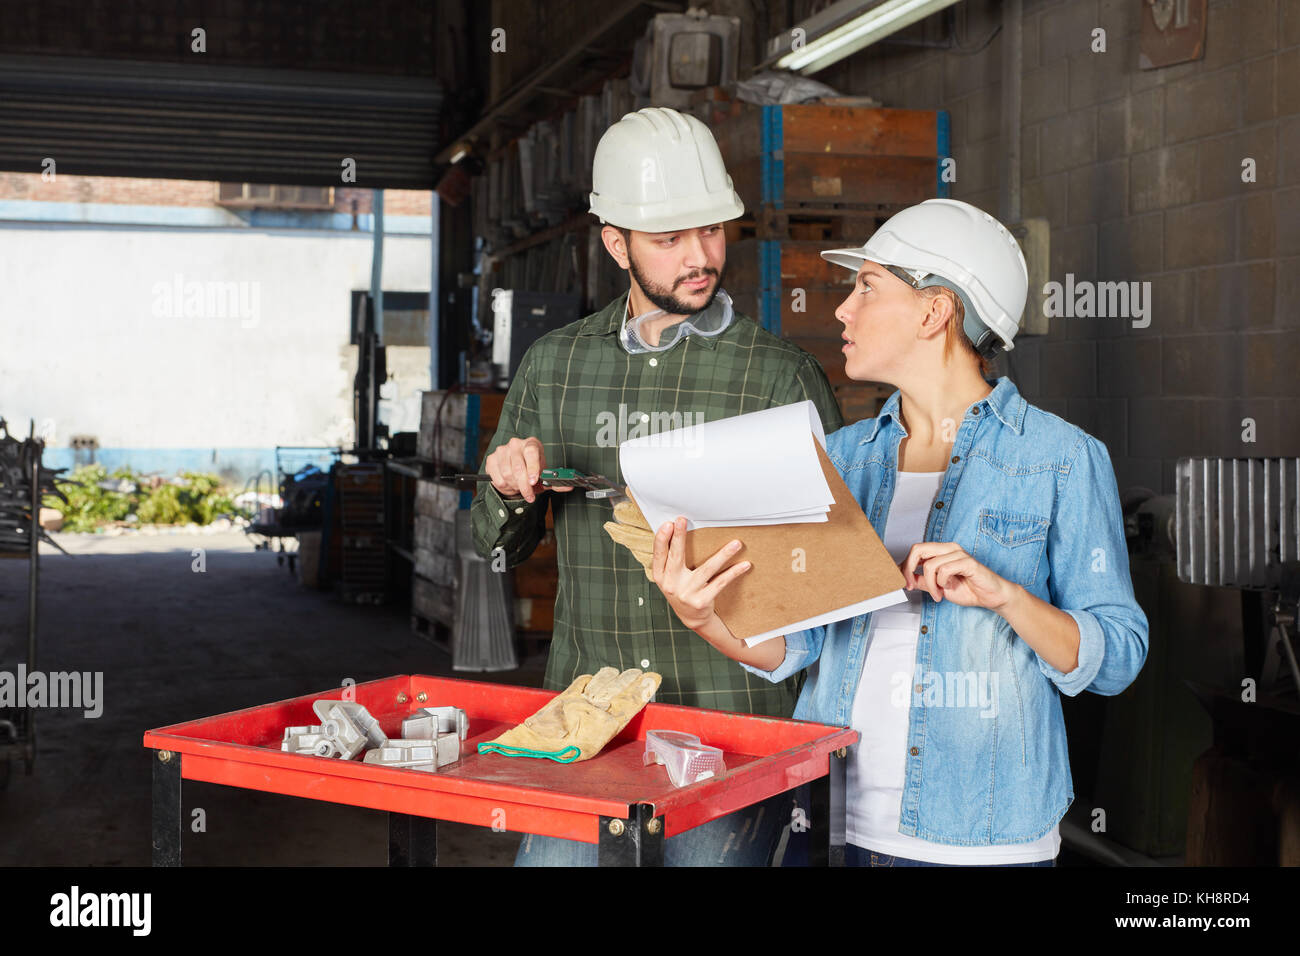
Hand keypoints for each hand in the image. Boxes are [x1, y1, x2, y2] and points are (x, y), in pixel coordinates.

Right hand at [483, 436, 574, 502]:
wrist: (514, 469)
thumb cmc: (531, 471)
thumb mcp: (543, 475)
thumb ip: (555, 481)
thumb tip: (568, 485)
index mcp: (531, 444)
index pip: (531, 453)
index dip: (532, 467)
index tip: (534, 481)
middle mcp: (516, 444)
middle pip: (518, 467)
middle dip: (525, 486)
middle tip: (530, 496)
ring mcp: (502, 450)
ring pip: (508, 474)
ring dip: (515, 486)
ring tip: (519, 486)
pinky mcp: (491, 459)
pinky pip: (498, 478)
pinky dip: (505, 486)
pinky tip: (510, 484)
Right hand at [651, 516, 750, 631]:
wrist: (692, 618)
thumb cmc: (682, 588)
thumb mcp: (670, 576)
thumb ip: (670, 558)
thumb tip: (674, 527)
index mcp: (661, 576)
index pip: (659, 555)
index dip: (662, 539)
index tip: (668, 524)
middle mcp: (671, 585)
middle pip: (676, 557)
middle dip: (679, 538)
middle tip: (682, 520)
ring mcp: (687, 594)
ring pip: (707, 569)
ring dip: (723, 555)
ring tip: (736, 543)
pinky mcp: (702, 601)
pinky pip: (721, 582)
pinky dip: (733, 572)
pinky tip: (744, 564)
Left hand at [900, 541, 1017, 611]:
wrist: (991, 597)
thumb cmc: (969, 589)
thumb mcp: (938, 586)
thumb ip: (922, 581)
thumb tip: (906, 578)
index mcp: (941, 551)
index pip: (915, 550)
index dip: (905, 566)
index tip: (905, 583)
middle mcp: (949, 548)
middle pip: (918, 549)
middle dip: (910, 570)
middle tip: (912, 586)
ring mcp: (959, 553)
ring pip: (930, 565)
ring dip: (930, 584)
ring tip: (938, 593)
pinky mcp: (968, 562)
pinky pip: (945, 570)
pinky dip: (942, 583)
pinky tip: (949, 588)